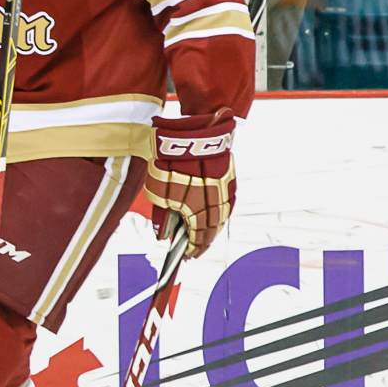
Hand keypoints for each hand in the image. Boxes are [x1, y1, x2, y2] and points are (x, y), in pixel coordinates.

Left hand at [145, 109, 236, 258]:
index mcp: (198, 205)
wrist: (192, 130)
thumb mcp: (158, 188)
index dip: (193, 247)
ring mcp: (226, 188)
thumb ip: (162, 214)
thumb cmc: (171, 158)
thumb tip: (162, 234)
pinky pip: (227, 201)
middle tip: (195, 250)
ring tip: (203, 237)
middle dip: (203, 241)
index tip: (187, 255)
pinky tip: (213, 216)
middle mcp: (216, 200)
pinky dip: (220, 212)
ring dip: (213, 228)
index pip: (198, 235)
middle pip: (212, 228)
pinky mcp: (229, 176)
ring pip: (222, 216)